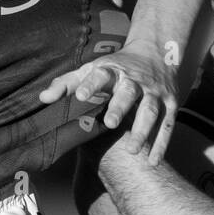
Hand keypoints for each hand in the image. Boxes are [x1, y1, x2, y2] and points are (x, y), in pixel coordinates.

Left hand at [39, 39, 178, 162]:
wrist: (157, 52)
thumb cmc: (116, 67)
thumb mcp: (91, 69)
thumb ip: (66, 83)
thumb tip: (42, 98)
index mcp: (112, 70)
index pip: (100, 74)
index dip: (90, 84)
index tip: (80, 95)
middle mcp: (135, 80)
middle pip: (128, 92)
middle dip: (120, 107)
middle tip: (110, 123)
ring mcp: (155, 92)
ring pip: (150, 110)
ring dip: (143, 130)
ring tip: (132, 150)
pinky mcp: (170, 103)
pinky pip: (167, 124)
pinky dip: (161, 143)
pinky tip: (152, 162)